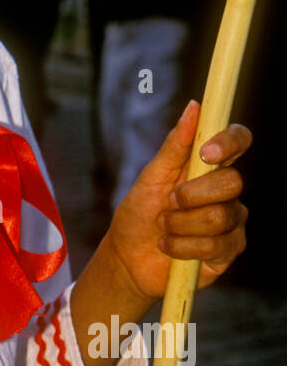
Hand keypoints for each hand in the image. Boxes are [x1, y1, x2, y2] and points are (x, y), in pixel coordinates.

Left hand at [105, 100, 250, 301]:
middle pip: (233, 182)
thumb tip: (195, 106)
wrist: (128, 258)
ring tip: (165, 229)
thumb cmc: (139, 213)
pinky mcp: (229, 250)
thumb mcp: (151, 176)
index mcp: (209, 166)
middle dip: (191, 195)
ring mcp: (232, 221)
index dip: (229, 142)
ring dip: (181, 225)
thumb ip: (174, 145)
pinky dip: (182, 247)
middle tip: (168, 204)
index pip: (238, 141)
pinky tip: (170, 247)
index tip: (205, 153)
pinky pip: (215, 245)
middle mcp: (226, 191)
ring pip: (220, 217)